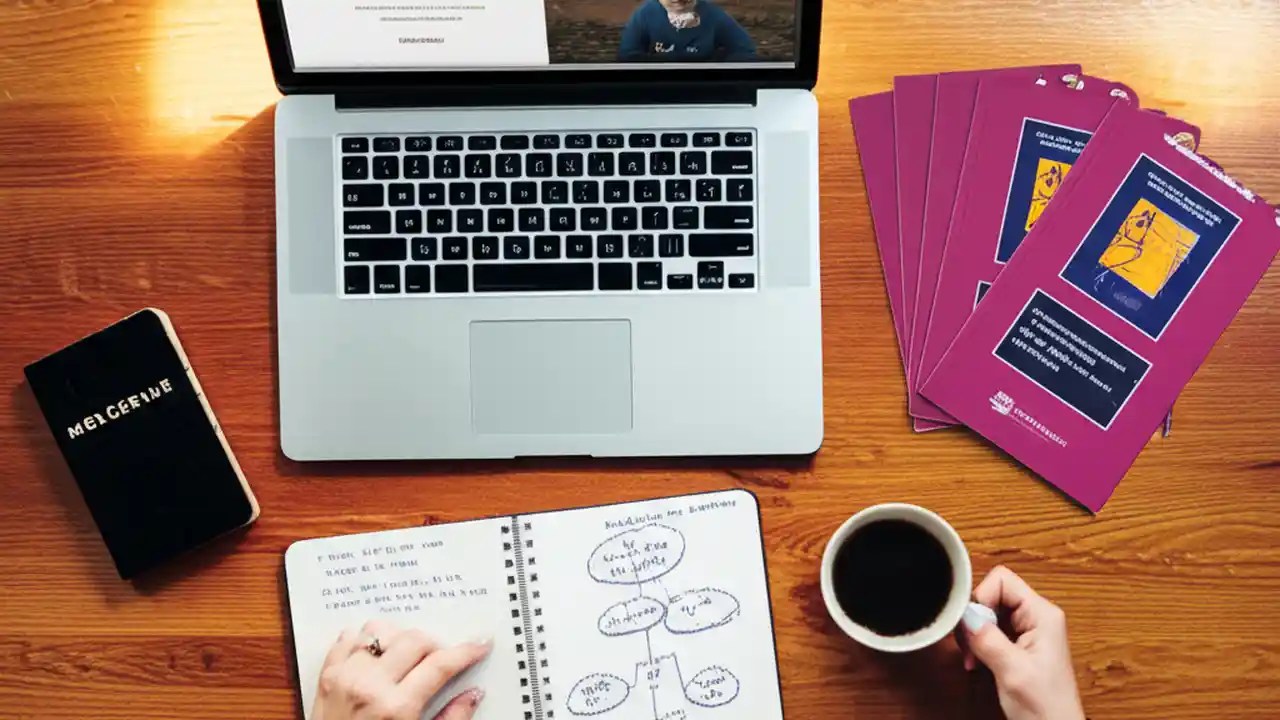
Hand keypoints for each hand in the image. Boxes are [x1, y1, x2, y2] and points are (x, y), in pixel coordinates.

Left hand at [313, 619, 491, 719]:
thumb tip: (473, 695)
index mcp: (396, 708)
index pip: (440, 664)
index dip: (466, 651)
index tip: (479, 645)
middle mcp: (369, 685)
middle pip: (415, 639)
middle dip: (435, 645)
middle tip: (440, 660)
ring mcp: (344, 676)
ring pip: (381, 629)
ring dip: (399, 639)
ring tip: (405, 658)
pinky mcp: (326, 674)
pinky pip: (349, 637)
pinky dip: (365, 641)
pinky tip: (376, 657)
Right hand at [960, 566, 1084, 719]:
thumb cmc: (1047, 708)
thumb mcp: (1013, 671)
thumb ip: (988, 640)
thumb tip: (965, 614)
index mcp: (1043, 615)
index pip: (1003, 580)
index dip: (981, 597)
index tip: (972, 624)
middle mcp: (1037, 617)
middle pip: (994, 594)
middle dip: (975, 617)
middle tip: (969, 645)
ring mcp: (1029, 630)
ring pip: (990, 612)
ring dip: (974, 633)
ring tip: (973, 657)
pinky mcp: (1020, 643)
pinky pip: (992, 629)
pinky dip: (979, 643)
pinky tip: (977, 661)